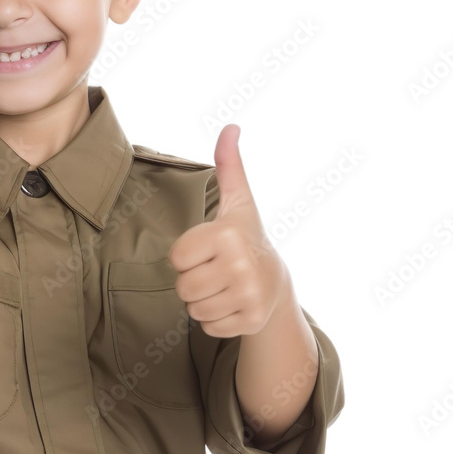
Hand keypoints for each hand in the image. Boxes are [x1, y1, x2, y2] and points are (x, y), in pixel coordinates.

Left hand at [167, 124, 288, 337]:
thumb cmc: (245, 235)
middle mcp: (240, 266)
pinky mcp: (251, 322)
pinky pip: (208, 327)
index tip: (209, 249)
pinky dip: (216, 319)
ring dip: (202, 301)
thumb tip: (231, 126)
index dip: (187, 255)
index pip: (176, 258)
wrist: (276, 280)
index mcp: (227, 234)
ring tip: (223, 286)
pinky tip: (232, 303)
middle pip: (182, 287)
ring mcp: (249, 296)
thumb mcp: (237, 200)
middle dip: (193, 281)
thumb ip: (229, 164)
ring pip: (193, 309)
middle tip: (215, 270)